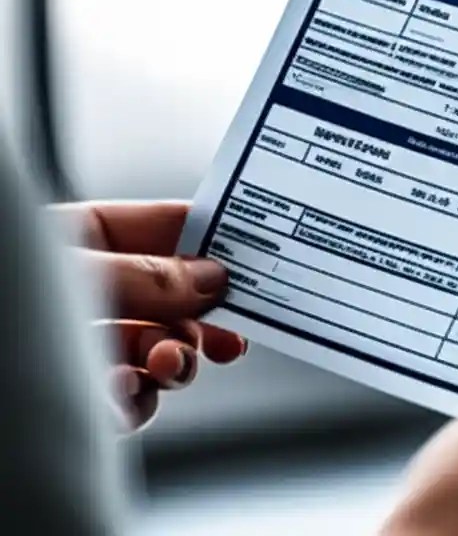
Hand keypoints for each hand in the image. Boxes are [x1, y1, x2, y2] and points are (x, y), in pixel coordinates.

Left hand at [53, 201, 248, 430]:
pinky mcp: (77, 398)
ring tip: (166, 365)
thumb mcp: (73, 272)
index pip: (165, 229)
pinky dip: (136, 402)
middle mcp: (90, 292)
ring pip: (161, 353)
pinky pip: (129, 402)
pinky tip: (119, 394)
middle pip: (176, 300)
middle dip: (202, 320)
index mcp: (82, 240)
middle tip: (225, 335)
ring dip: (176, 362)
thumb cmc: (1, 299)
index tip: (258, 261)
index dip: (214, 242)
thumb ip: (146, 276)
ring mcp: (84, 346)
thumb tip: (212, 277)